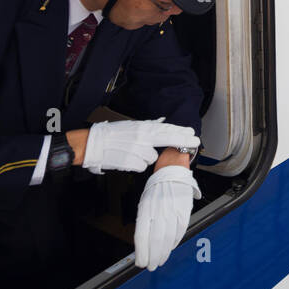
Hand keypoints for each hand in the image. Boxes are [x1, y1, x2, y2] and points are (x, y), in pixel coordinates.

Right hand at [81, 118, 199, 174]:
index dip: (180, 132)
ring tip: (132, 152)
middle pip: (168, 139)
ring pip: (153, 158)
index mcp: (142, 128)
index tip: (191, 133)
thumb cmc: (111, 135)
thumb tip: (161, 122)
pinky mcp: (132, 162)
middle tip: (195, 141)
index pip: (166, 129)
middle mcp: (142, 137)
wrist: (93, 144)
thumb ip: (147, 126)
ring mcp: (138, 150)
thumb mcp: (130, 126)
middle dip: (183, 140)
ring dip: (145, 157)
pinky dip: (136, 165)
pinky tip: (127, 159)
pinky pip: (142, 166)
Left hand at [134, 164, 199, 270]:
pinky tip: (171, 247)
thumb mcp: (145, 203)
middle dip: (153, 257)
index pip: (141, 236)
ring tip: (160, 260)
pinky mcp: (184, 212)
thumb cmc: (156, 190)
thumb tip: (143, 243)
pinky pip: (179, 231)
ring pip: (168, 238)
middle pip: (155, 240)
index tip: (140, 263)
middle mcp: (158, 211)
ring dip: (164, 253)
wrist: (172, 172)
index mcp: (145, 209)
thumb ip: (144, 222)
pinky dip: (175, 242)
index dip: (141, 252)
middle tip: (151, 266)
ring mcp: (172, 212)